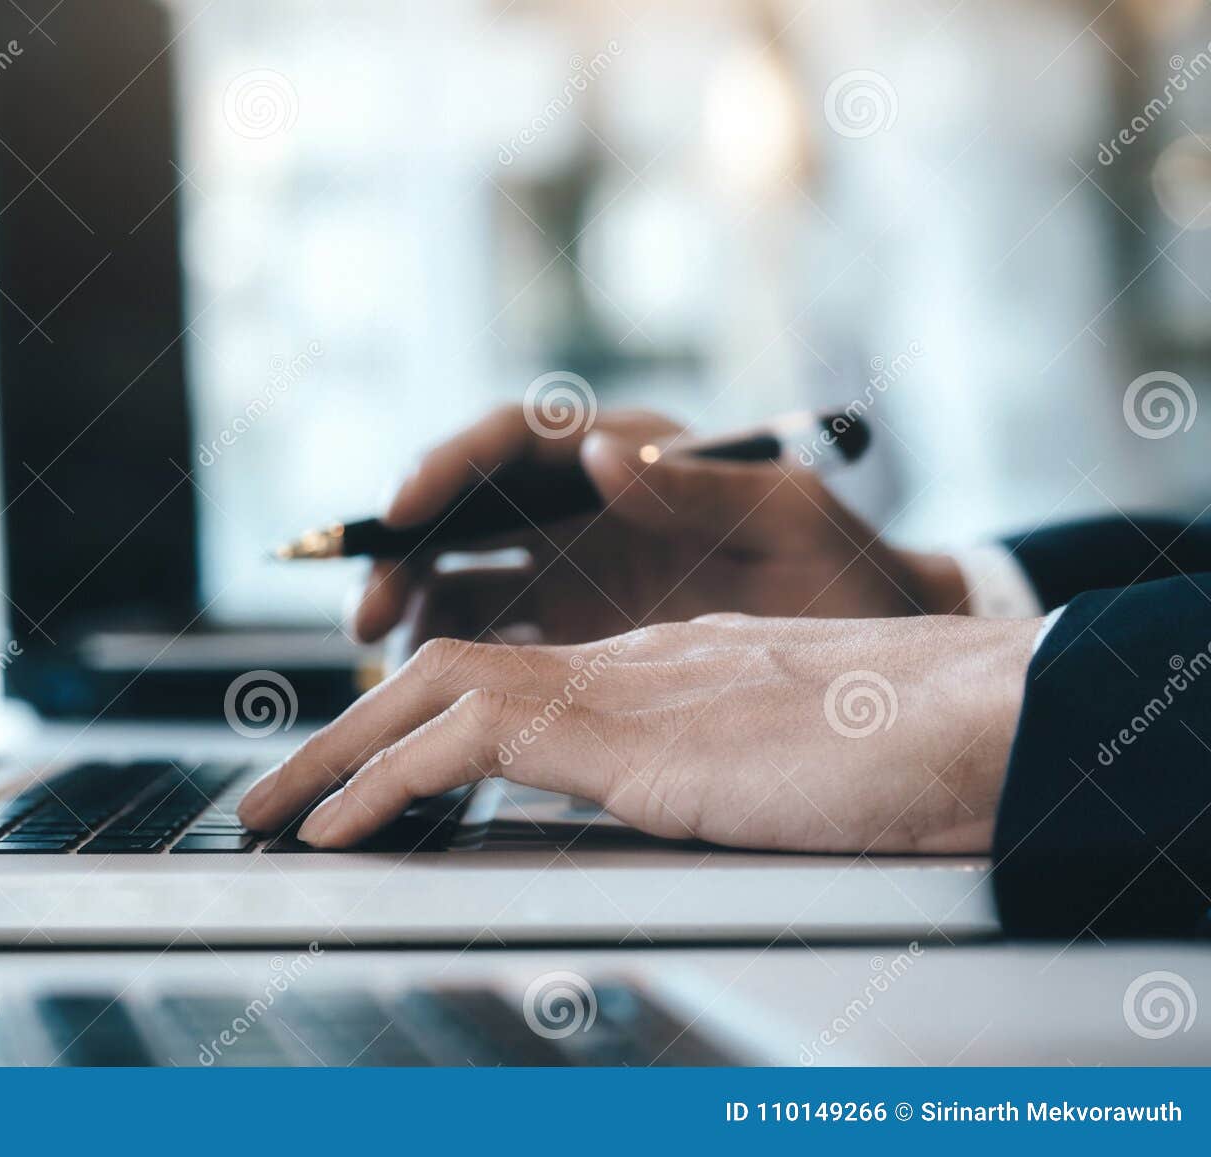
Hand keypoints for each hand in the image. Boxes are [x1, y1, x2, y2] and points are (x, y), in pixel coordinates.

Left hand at [239, 614, 1041, 852]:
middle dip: (349, 738)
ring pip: (430, 696)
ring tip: (270, 814)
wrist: (971, 715)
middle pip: (447, 674)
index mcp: (663, 671)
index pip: (511, 684)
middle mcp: (624, 663)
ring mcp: (616, 688)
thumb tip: (684, 786)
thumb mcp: (793, 752)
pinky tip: (337, 831)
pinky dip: (381, 786)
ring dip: (336, 759)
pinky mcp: (615, 730)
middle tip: (278, 794)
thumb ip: (720, 756)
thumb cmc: (909, 750)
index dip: (427, 728)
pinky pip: (458, 745)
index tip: (373, 779)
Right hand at [349, 407, 967, 645]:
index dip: (449, 465)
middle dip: (404, 545)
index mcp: (630, 456)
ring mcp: (577, 570)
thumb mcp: (789, 519)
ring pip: (463, 569)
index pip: (516, 441)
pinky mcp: (576, 632)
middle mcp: (587, 507)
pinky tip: (423, 679)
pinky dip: (446, 647)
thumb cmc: (847, 570)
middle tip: (371, 603)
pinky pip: (490, 629)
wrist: (879, 646)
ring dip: (411, 596)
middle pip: (467, 507)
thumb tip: (596, 454)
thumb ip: (698, 488)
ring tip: (380, 644)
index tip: (405, 507)